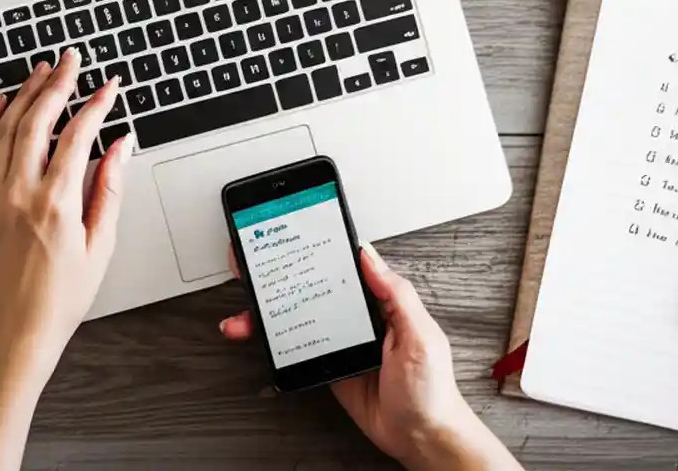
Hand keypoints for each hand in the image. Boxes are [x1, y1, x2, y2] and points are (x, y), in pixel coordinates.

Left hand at [0, 48, 133, 382]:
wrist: (13, 332)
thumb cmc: (59, 298)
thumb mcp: (100, 246)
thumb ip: (109, 190)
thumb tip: (119, 148)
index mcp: (57, 203)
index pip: (78, 135)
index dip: (96, 105)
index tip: (109, 88)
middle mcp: (20, 194)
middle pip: (38, 120)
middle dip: (57, 83)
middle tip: (70, 60)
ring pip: (6, 129)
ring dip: (24, 94)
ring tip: (41, 71)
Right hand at [219, 244, 521, 470]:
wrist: (421, 438)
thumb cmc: (431, 390)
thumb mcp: (421, 337)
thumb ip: (397, 296)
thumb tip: (370, 256)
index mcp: (383, 303)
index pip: (345, 268)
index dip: (318, 252)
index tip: (291, 240)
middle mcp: (359, 318)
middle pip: (313, 290)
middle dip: (281, 280)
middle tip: (252, 271)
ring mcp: (342, 341)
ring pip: (299, 317)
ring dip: (269, 315)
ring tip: (245, 314)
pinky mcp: (329, 364)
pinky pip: (298, 347)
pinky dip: (275, 343)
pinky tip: (257, 338)